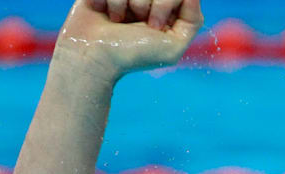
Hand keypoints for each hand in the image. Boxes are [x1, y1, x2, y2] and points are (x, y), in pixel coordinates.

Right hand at [55, 0, 202, 78]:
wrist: (92, 56)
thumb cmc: (132, 55)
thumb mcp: (173, 47)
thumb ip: (192, 21)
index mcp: (166, 11)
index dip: (166, 2)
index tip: (154, 25)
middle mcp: (146, 0)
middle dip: (146, 4)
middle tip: (137, 23)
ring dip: (124, 2)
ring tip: (118, 21)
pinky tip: (104, 12)